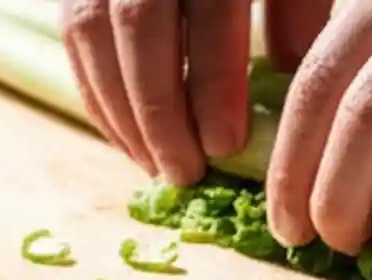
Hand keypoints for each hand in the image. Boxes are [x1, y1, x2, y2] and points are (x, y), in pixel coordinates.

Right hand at [61, 0, 332, 185]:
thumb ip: (297, 2)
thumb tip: (287, 72)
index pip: (209, 10)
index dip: (214, 82)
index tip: (227, 145)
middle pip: (139, 24)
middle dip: (158, 109)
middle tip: (185, 171)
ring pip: (93, 30)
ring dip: (120, 109)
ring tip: (155, 165)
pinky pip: (74, 30)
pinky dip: (96, 90)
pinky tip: (126, 137)